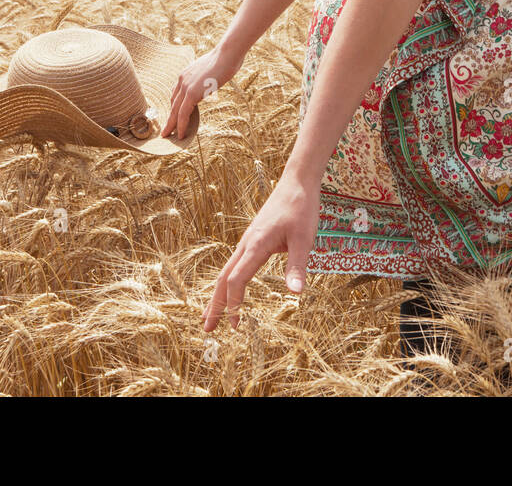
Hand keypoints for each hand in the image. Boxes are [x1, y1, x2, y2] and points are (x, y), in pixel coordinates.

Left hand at [161, 42, 243, 139]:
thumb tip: (210, 82)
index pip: (176, 94)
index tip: (174, 116)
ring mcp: (186, 87)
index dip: (174, 107)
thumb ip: (206, 78)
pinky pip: (183, 113)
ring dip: (172, 125)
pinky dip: (181, 125)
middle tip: (165, 131)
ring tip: (169, 136)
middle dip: (169, 119)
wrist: (227, 54)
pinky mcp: (192, 93)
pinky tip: (181, 134)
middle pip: (172, 104)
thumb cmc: (224, 60)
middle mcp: (182, 80)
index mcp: (186, 74)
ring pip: (175, 111)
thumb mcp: (211, 70)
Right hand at [202, 171, 319, 330]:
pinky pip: (234, 264)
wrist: (296, 182)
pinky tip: (229, 290)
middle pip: (223, 278)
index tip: (234, 325)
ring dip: (218, 295)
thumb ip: (297, 266)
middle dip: (214, 305)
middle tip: (206, 330)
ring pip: (226, 271)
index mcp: (256, 244)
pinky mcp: (253, 239)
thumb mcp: (305, 238)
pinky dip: (227, 282)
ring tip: (211, 316)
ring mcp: (248, 241)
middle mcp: (246, 244)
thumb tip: (295, 294)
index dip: (233, 304)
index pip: (237, 279)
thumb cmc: (302, 208)